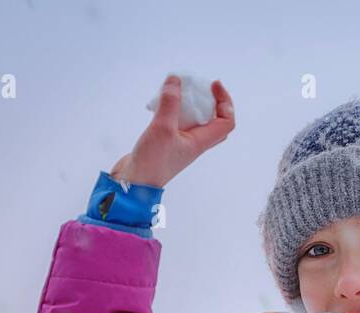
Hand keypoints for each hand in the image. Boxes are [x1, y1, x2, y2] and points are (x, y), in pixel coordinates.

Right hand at [108, 76, 234, 188]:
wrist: (134, 184)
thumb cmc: (152, 162)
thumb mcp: (162, 128)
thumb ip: (170, 103)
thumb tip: (176, 80)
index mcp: (200, 142)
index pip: (226, 122)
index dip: (225, 101)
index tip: (213, 84)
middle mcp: (193, 143)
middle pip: (213, 121)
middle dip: (210, 101)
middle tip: (199, 86)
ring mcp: (180, 143)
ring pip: (193, 120)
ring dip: (189, 104)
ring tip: (177, 89)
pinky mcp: (165, 142)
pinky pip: (176, 122)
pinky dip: (173, 109)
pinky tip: (160, 102)